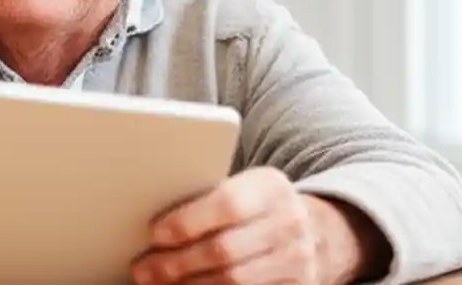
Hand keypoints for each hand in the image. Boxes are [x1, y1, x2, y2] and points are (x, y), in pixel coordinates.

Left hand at [131, 167, 385, 284]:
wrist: (318, 232)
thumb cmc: (256, 207)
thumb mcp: (242, 188)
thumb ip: (207, 198)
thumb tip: (150, 222)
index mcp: (271, 187)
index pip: (227, 204)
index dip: (188, 222)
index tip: (153, 234)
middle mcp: (291, 223)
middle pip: (226, 251)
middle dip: (177, 264)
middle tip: (143, 269)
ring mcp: (299, 261)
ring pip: (236, 282)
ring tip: (157, 284)